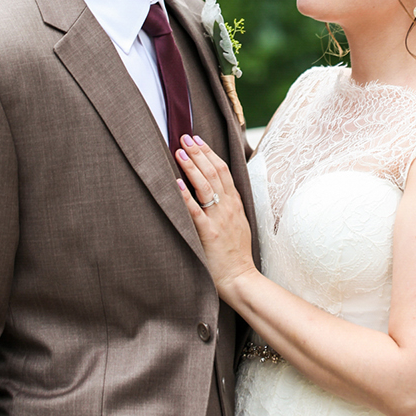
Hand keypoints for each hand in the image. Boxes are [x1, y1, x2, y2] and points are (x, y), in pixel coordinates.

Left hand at [174, 135, 256, 297]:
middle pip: (215, 172)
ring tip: (179, 151)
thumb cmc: (235, 254)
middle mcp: (228, 207)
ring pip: (206, 186)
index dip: (209, 153)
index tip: (197, 139)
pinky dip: (185, 197)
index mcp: (235, 203)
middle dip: (199, 152)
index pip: (223, 170)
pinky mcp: (209, 233)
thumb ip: (226, 207)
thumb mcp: (237, 224)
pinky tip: (175, 184)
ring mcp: (220, 219)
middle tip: (184, 137)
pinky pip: (196, 211)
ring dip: (192, 167)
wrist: (240, 277)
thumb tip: (213, 191)